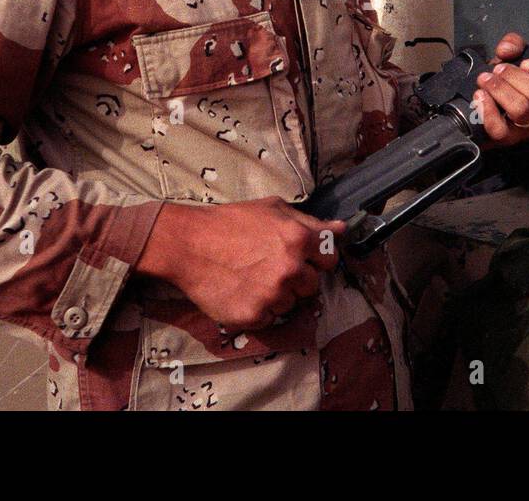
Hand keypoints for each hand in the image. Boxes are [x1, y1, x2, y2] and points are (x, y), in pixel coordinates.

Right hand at [135, 196, 344, 330]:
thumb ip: (310, 222)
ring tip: (253, 277)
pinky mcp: (254, 316)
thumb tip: (340, 230)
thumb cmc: (231, 222)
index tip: (301, 257)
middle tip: (270, 266)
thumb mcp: (272, 209)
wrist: (188, 244)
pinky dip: (260, 309)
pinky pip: (270, 319)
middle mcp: (290, 269)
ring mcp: (272, 295)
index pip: (331, 259)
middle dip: (297, 278)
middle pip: (313, 286)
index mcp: (299, 239)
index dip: (316, 258)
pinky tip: (243, 290)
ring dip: (278, 295)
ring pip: (292, 304)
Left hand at [473, 31, 528, 146]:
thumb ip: (513, 44)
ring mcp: (527, 127)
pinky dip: (487, 109)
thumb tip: (508, 48)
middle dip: (513, 76)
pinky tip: (480, 96)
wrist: (481, 106)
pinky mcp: (507, 138)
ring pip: (521, 109)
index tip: (525, 63)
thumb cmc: (503, 84)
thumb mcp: (510, 58)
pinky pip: (500, 128)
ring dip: (500, 89)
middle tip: (498, 70)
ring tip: (486, 80)